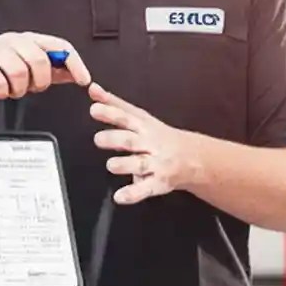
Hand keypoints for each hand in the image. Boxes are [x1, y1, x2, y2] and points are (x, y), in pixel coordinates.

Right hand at [0, 32, 91, 101]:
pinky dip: (1, 92)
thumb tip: (77, 74)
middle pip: (39, 59)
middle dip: (40, 81)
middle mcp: (12, 40)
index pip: (59, 44)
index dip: (74, 62)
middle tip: (32, 89)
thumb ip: (51, 71)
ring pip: (19, 71)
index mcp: (28, 40)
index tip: (84, 81)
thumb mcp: (28, 72)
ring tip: (12, 92)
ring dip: (18, 89)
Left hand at [89, 83, 194, 204]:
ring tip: (111, 165)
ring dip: (125, 164)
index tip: (94, 109)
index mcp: (143, 126)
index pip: (126, 117)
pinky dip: (133, 194)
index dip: (110, 113)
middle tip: (98, 139)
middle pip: (131, 140)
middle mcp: (149, 144)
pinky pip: (145, 189)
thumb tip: (92, 89)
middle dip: (115, 139)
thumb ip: (114, 104)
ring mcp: (155, 164)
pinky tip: (120, 197)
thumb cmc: (158, 136)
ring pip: (140, 164)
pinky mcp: (158, 183)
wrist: (192, 158)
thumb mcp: (139, 117)